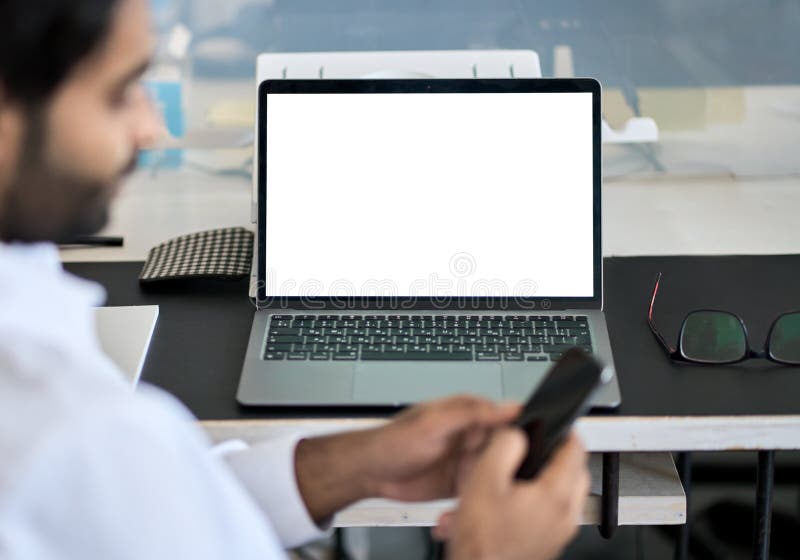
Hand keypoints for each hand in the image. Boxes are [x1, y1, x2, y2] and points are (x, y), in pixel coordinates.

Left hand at [294, 395, 519, 522]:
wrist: (371, 472)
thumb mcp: (434, 423)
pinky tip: (476, 504)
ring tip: (489, 493)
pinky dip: (482, 500)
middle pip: (506, 450)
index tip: (530, 450)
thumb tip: (507, 406)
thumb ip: (470, 413)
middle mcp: (471, 438)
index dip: (520, 435)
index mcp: (468, 416)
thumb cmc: (395, 441)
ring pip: (497, 473)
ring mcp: (467, 462)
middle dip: (511, 465)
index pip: (506, 421)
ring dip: (497, 485)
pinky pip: (482, 492)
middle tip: (511, 480)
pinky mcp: (462, 484)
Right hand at [436, 429, 589, 559]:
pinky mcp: (548, 545)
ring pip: (567, 494)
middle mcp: (565, 517)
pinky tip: (514, 501)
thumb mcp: (485, 478)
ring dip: (552, 478)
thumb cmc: (481, 539)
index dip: (567, 430)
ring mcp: (559, 534)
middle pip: (577, 473)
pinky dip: (542, 500)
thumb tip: (517, 433)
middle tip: (544, 444)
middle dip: (562, 455)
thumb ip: (505, 446)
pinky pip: (554, 513)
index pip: (577, 450)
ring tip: (526, 472)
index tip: (559, 423)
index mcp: (556, 496)